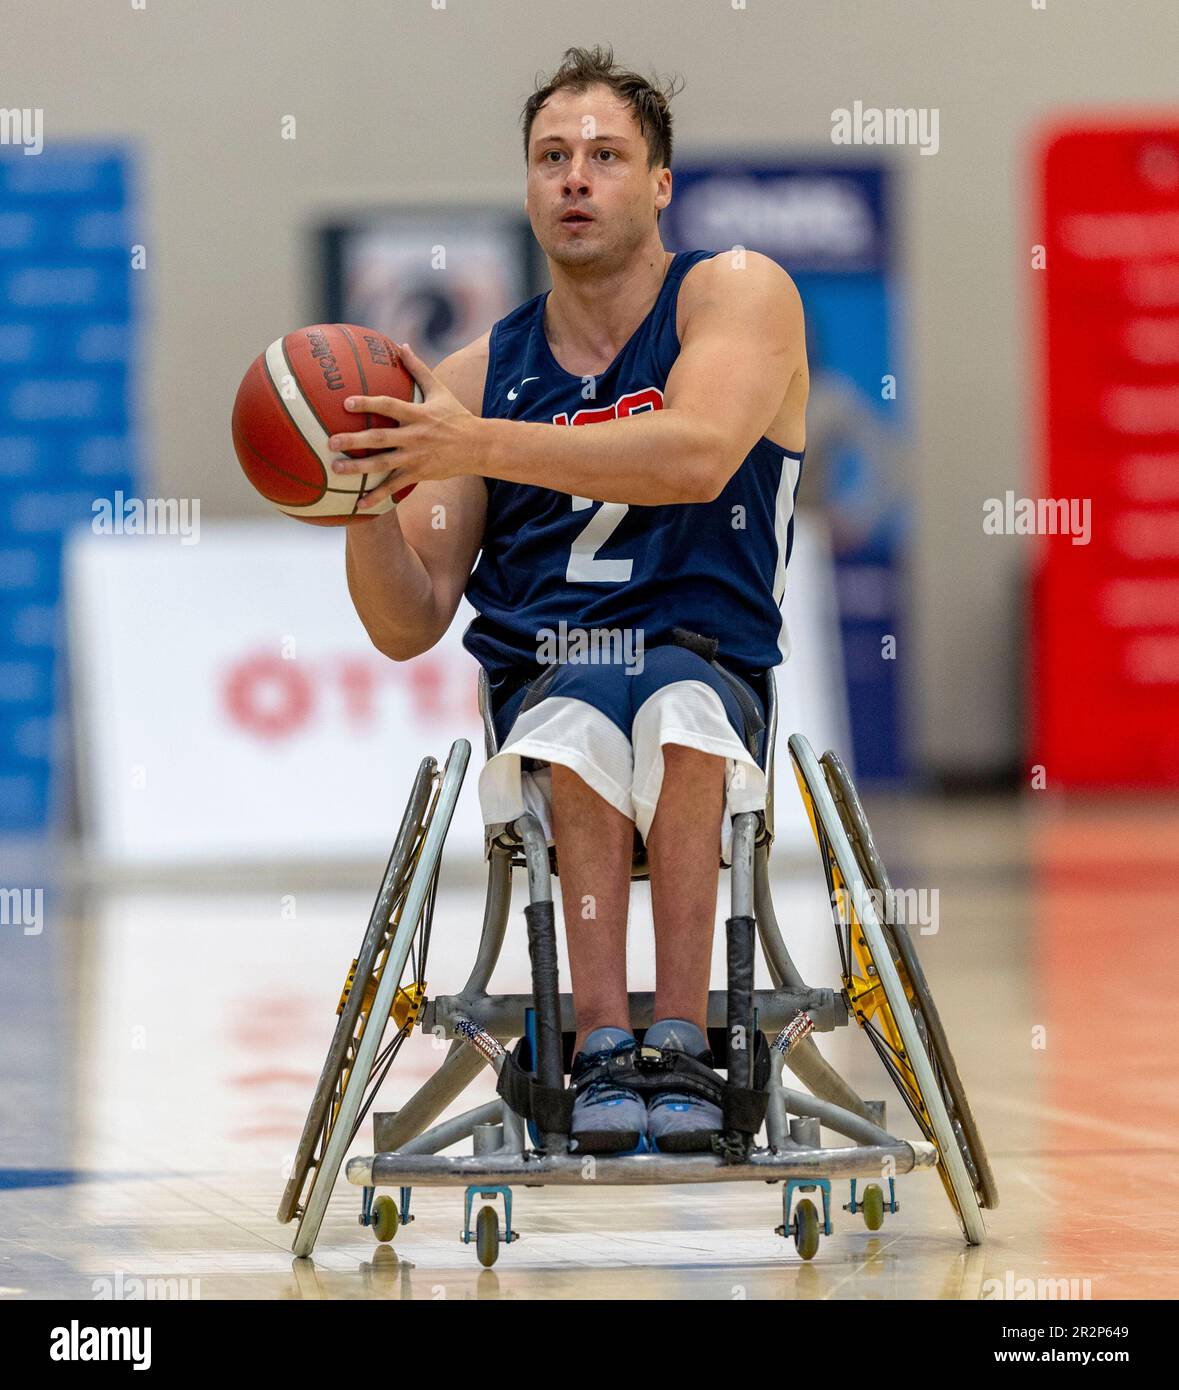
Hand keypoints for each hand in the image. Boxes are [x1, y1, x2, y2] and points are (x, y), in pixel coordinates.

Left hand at [327, 343, 482, 508]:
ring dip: (359, 468)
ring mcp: (415, 457)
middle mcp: (414, 436)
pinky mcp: (418, 474)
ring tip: (336, 469)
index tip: (346, 403)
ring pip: (383, 464)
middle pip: (380, 438)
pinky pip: (394, 487)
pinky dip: (377, 496)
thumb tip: (401, 346)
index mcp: (417, 414)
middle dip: (354, 440)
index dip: (368, 404)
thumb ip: (418, 369)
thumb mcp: (439, 390)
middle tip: (331, 441)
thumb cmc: (456, 416)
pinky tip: (359, 504)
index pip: (389, 406)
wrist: (477, 447)